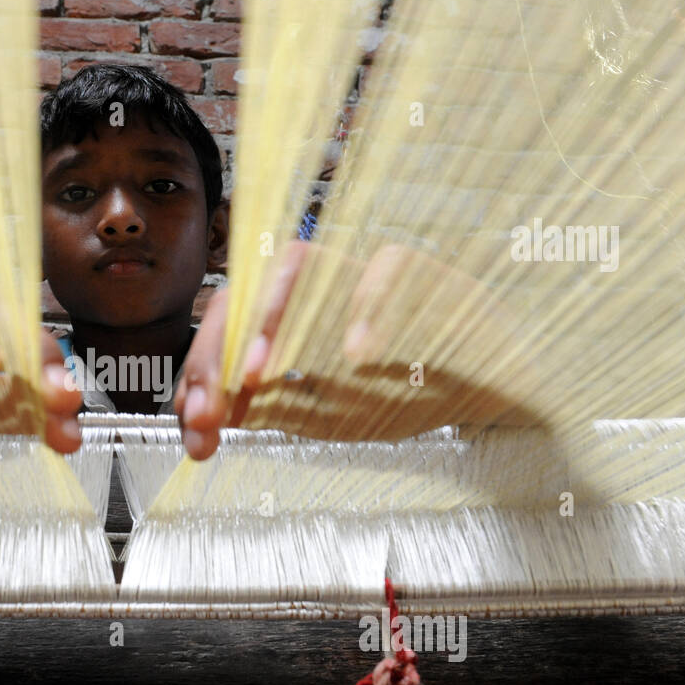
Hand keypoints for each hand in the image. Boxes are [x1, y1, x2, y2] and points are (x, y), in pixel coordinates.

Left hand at [176, 242, 541, 456]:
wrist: (493, 388)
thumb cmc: (405, 393)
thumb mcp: (326, 415)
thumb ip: (268, 410)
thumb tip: (200, 419)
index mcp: (293, 314)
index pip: (230, 322)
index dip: (202, 367)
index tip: (191, 419)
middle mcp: (319, 285)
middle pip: (250, 290)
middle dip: (222, 348)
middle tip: (213, 402)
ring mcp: (365, 272)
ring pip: (301, 264)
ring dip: (272, 321)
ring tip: (254, 376)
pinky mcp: (421, 270)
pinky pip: (387, 271)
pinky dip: (369, 311)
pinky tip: (352, 355)